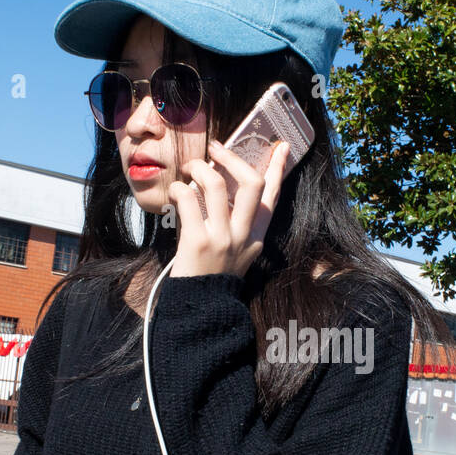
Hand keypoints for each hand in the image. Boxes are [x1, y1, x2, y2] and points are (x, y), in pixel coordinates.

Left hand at [167, 139, 289, 278]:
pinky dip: (179, 189)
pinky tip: (174, 192)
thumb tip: (220, 183)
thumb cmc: (210, 274)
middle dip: (232, 158)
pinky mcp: (198, 242)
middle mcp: (244, 236)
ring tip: (189, 168)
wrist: (199, 307)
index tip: (281, 147)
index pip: (273, 197)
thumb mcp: (235, 251)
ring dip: (200, 168)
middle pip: (252, 184)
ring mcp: (222, 239)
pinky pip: (188, 199)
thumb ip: (235, 223)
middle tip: (215, 148)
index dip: (278, 169)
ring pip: (218, 185)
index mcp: (256, 237)